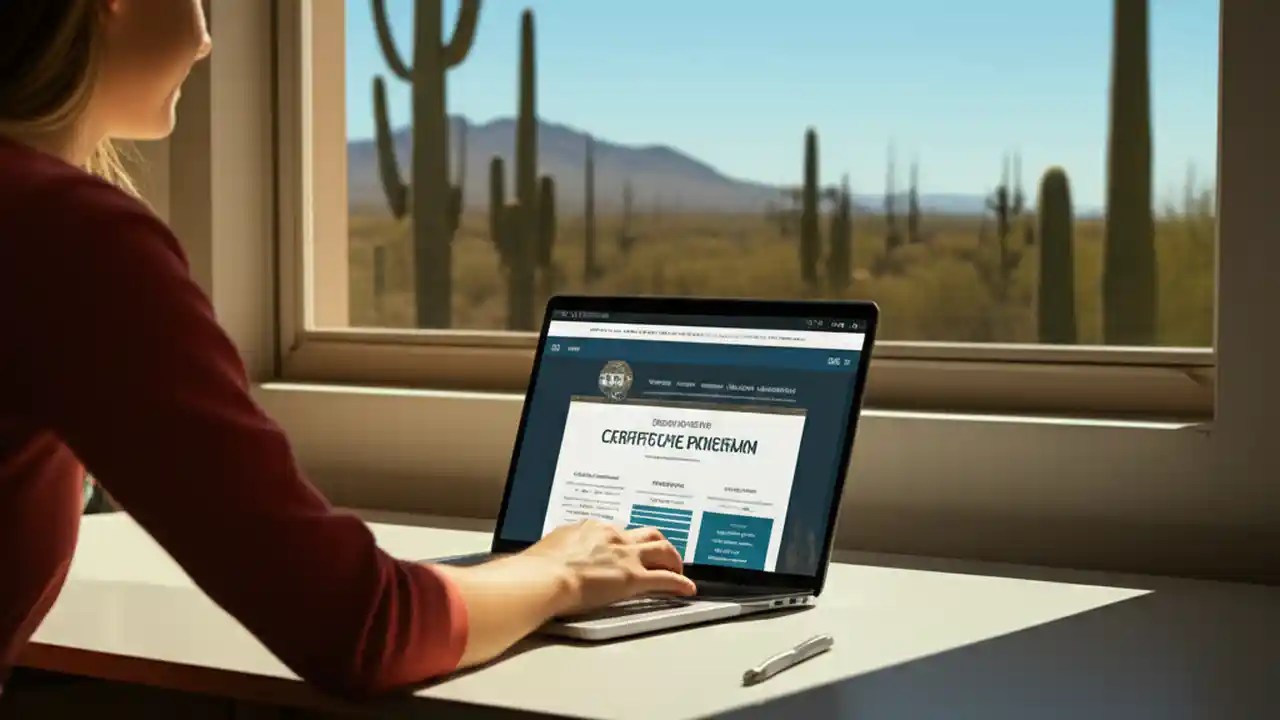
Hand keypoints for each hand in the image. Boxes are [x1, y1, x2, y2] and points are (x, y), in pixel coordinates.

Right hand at [522, 519, 696, 615]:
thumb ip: (563, 547)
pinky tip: (687, 589)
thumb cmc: (538, 568)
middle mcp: (612, 536)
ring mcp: (625, 556)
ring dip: (674, 559)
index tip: (627, 549)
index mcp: (592, 528)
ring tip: (679, 568)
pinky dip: (680, 583)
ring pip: (662, 550)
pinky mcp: (634, 578)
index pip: (617, 532)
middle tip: (664, 555)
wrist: (543, 579)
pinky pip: (666, 579)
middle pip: (647, 534)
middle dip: (658, 544)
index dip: (626, 542)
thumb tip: (558, 553)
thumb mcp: (552, 546)